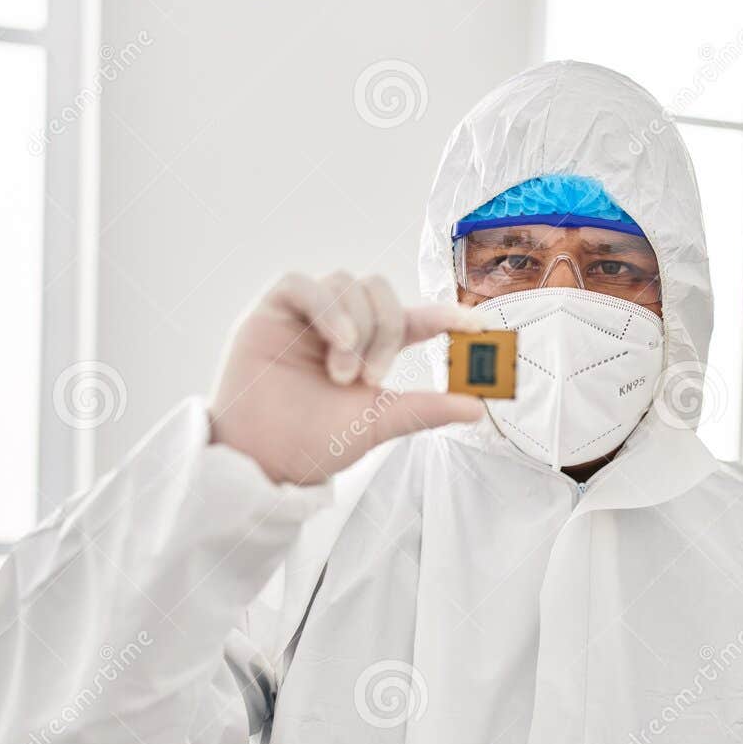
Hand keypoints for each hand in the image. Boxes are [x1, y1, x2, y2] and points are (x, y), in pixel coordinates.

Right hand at [208, 272, 485, 484]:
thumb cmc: (315, 441)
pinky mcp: (273, 311)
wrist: (264, 459)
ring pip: (347, 284)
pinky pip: (304, 284)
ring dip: (355, 327)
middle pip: (380, 291)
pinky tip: (337, 342)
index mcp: (370, 347)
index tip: (478, 325)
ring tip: (341, 374)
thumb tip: (477, 408)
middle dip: (387, 330)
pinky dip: (327, 308)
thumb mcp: (378, 424)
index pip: (415, 319)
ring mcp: (307, 315)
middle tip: (372, 377)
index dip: (446, 316)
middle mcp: (342, 325)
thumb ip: (424, 410)